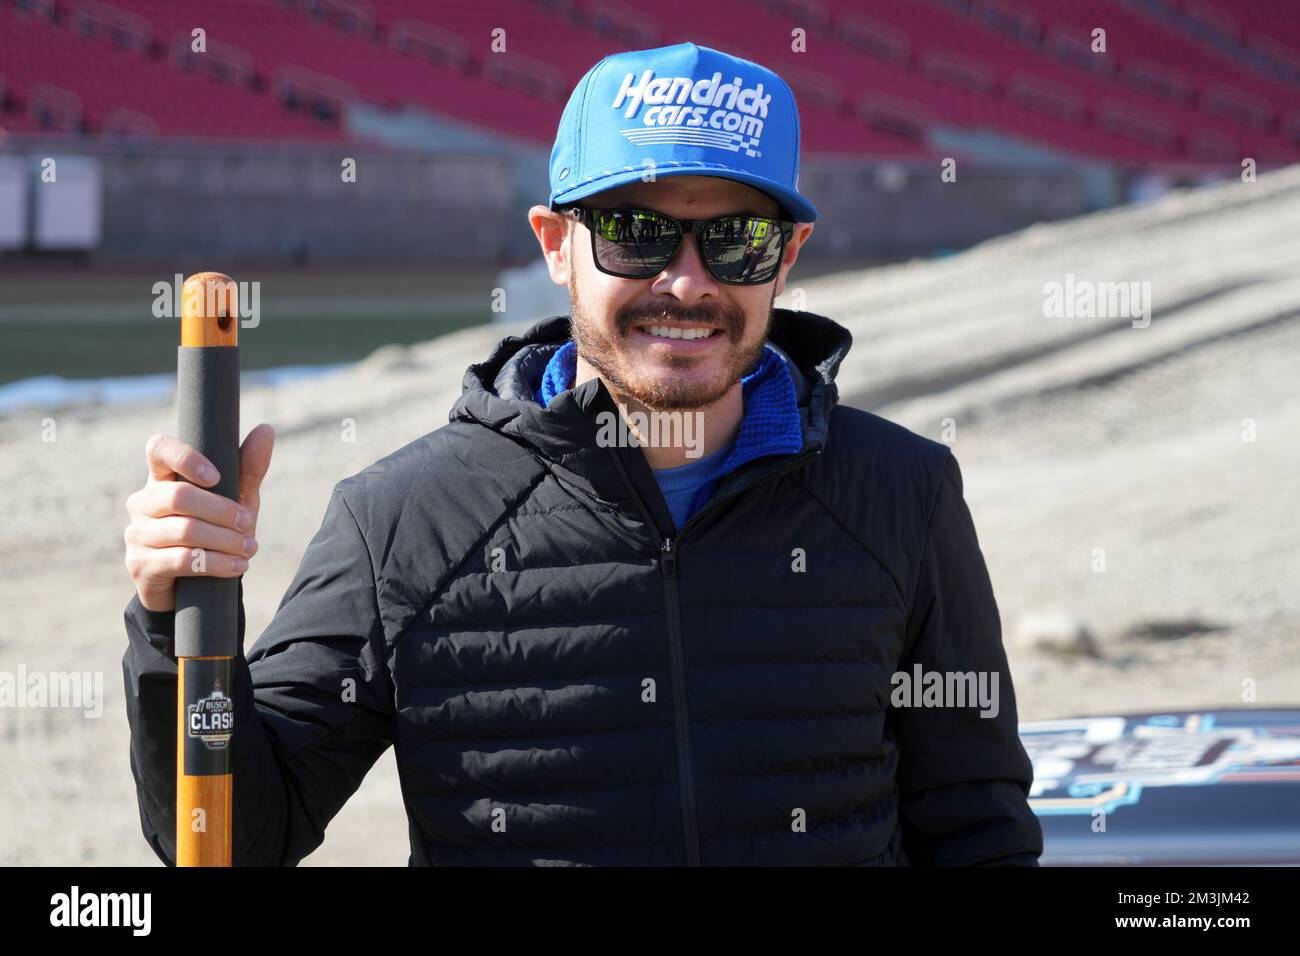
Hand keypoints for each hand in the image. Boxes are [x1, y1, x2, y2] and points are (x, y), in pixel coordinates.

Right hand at [124, 424, 274, 611]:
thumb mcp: (236, 499)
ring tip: (249, 549)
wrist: (196, 585)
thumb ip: (248, 468)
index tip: (216, 477)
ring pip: (184, 530)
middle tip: (248, 524)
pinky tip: (238, 566)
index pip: (158, 448)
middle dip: (222, 511)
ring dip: (225, 541)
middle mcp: (143, 502)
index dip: (186, 457)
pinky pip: (181, 560)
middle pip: (179, 496)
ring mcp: (137, 533)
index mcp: (162, 478)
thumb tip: (266, 429)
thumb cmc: (215, 531)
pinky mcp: (140, 564)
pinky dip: (217, 563)